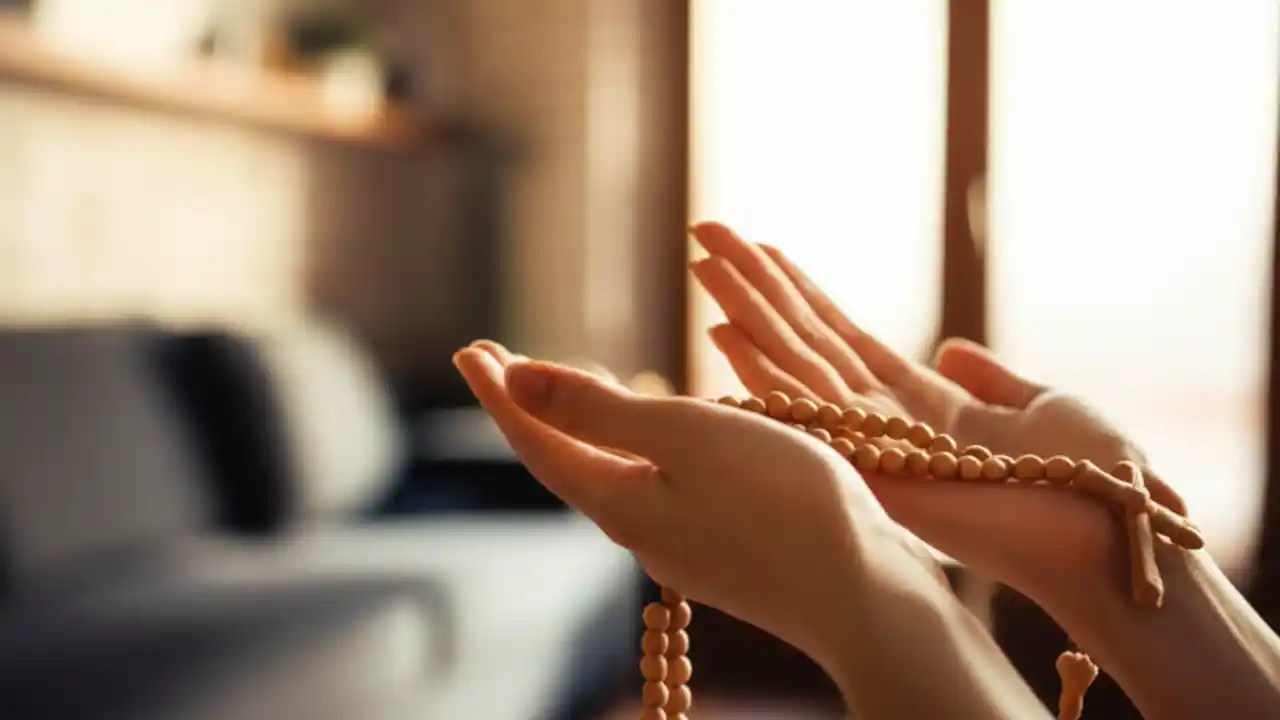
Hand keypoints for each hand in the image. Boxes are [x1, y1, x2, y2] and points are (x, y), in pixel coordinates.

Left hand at [452, 341, 943, 663]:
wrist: (864, 593)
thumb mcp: (684, 436)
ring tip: (570, 386)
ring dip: (581, 427)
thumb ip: (597, 411)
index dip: (499, 392)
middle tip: (497, 358)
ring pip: (612, 474)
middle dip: (530, 406)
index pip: (536, 441)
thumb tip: (514, 382)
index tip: (467, 348)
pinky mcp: (723, 550)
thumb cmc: (781, 502)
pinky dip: (634, 448)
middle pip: (566, 459)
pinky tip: (659, 434)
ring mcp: (683, 546)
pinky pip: (656, 488)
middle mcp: (640, 530)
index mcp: (620, 501)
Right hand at [688, 221, 1186, 615]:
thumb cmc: (1091, 476)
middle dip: (754, 287)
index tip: (760, 248)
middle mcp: (882, 424)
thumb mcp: (1042, 402)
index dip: (800, 291)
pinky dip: (762, 374)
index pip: (843, 337)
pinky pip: (809, 413)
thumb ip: (991, 376)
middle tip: (706, 234)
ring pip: (795, 367)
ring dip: (746, 314)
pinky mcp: (871, 471)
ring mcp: (872, 448)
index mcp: (920, 406)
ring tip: (703, 264)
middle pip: (804, 343)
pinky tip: (724, 334)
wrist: (1112, 529)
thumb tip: (949, 349)